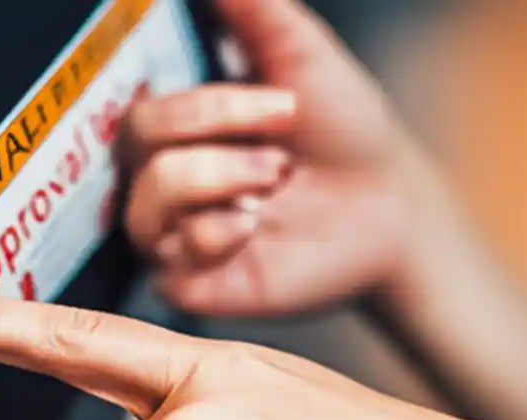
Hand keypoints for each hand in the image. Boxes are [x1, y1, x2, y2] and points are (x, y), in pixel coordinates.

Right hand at [119, 0, 429, 315]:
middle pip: (133, 151)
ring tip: (273, 189)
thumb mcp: (300, 53)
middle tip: (282, 154)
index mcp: (178, 129)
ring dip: (219, 185)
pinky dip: (215, 237)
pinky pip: (169, 265)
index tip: (285, 105)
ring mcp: (175, 236)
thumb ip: (252, 10)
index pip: (141, 113)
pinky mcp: (193, 285)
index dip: (207, 107)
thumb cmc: (344, 132)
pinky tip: (254, 230)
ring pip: (144, 210)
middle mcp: (165, 180)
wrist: (392, 204)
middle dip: (215, 141)